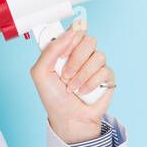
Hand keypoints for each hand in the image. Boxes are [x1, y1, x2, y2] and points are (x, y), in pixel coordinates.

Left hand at [30, 17, 115, 144]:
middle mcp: (82, 54)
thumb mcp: (40, 73)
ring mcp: (95, 65)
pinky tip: (84, 91)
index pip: (75, 29)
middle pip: (88, 40)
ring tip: (73, 87)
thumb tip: (69, 32)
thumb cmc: (53, 97)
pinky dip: (91, 83)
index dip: (73, 34)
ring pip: (98, 55)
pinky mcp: (107, 76)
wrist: (68, 118)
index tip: (64, 49)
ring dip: (82, 74)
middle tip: (65, 75)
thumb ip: (50, 50)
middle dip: (75, 59)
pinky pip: (104, 70)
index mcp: (66, 49)